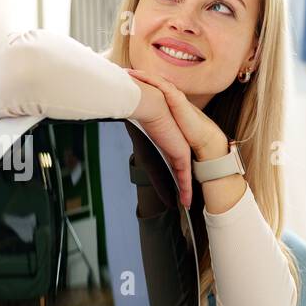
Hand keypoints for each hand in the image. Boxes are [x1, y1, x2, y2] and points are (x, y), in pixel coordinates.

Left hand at [126, 69, 227, 159]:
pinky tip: (138, 75)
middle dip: (139, 76)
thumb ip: (160, 122)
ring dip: (141, 75)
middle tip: (123, 73)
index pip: (154, 88)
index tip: (127, 80)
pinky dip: (148, 79)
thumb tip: (145, 126)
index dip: (141, 82)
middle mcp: (173, 95)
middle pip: (153, 81)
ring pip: (155, 80)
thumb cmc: (189, 134)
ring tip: (127, 72)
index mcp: (171, 101)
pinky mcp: (176, 98)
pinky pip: (160, 85)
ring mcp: (175, 95)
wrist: (203, 138)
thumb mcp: (169, 125)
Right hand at [127, 78, 193, 207]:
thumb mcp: (132, 120)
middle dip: (182, 182)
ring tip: (186, 203)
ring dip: (185, 190)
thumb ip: (131, 125)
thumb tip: (119, 114)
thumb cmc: (137, 108)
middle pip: (179, 167)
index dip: (172, 168)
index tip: (173, 180)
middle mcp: (174, 142)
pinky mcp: (181, 153)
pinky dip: (185, 189)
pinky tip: (186, 201)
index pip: (170, 156)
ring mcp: (179, 147)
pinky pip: (184, 176)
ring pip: (184, 174)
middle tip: (184, 197)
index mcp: (165, 135)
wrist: (146, 102)